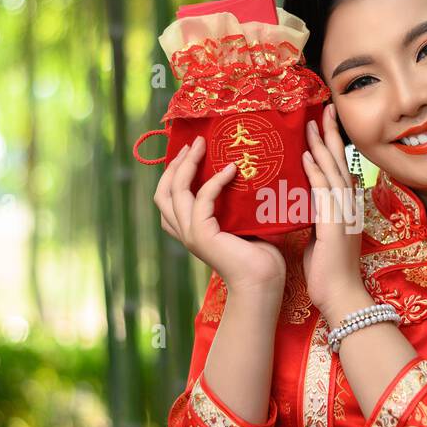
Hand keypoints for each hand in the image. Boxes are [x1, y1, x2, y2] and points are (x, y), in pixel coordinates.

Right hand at [153, 135, 285, 295]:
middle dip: (175, 164)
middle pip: (163, 192)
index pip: (167, 200)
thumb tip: (245, 173)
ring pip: (175, 191)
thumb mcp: (243, 224)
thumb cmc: (261, 257)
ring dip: (187, 165)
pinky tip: (231, 169)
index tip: (189, 151)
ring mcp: (191, 234)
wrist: (263, 283)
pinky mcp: (202, 235)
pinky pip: (202, 198)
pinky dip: (215, 180)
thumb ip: (235, 204)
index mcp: (191, 231)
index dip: (172, 174)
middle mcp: (185, 233)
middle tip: (193, 142)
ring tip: (202, 145)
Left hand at [301, 104, 368, 318]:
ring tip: (313, 123)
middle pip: (341, 163)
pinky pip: (324, 192)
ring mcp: (343, 214)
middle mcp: (348, 207)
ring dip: (322, 146)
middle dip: (332, 135)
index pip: (341, 170)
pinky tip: (305, 156)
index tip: (325, 125)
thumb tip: (302, 207)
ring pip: (333, 171)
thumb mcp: (321, 240)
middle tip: (325, 109)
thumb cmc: (329, 274)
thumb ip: (316, 220)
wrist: (341, 297)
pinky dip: (315, 172)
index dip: (333, 147)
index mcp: (345, 209)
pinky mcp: (334, 225)